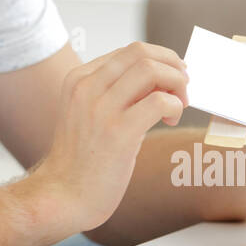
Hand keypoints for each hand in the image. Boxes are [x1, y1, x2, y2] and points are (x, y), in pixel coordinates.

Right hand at [32, 42, 188, 231]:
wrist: (63, 194)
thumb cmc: (82, 158)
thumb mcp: (91, 113)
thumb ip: (118, 92)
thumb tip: (161, 79)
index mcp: (79, 79)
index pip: (129, 51)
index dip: (159, 60)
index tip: (172, 79)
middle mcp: (87, 87)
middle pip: (141, 53)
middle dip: (172, 65)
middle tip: (183, 87)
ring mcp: (100, 109)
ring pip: (151, 70)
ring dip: (176, 83)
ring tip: (179, 105)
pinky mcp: (118, 132)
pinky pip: (159, 102)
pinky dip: (175, 106)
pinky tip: (171, 120)